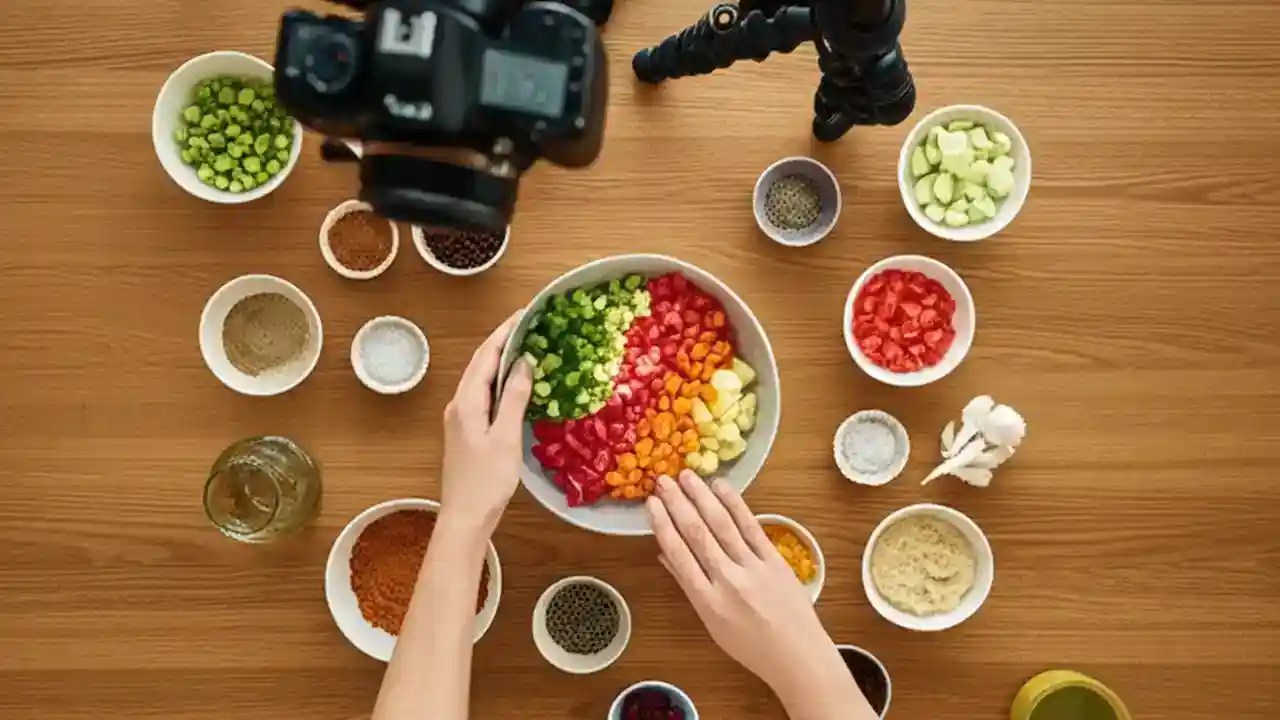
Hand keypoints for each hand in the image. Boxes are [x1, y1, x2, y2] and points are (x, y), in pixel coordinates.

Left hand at [439, 312, 533, 538]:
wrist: (465, 518)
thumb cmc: (486, 481)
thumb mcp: (506, 437)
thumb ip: (515, 398)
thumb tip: (523, 363)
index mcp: (466, 402)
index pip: (485, 357)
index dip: (504, 333)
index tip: (524, 314)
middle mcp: (458, 405)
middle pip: (480, 364)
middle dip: (502, 342)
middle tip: (528, 325)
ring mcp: (460, 418)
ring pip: (481, 380)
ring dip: (501, 362)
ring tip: (525, 347)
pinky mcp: (466, 431)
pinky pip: (483, 395)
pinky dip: (499, 382)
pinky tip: (515, 384)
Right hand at [647, 471, 873, 719]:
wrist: (797, 655)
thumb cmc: (751, 646)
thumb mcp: (712, 624)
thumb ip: (689, 586)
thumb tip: (665, 555)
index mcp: (708, 601)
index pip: (679, 556)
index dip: (663, 526)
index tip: (650, 505)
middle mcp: (728, 581)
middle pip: (698, 535)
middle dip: (678, 504)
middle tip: (663, 481)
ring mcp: (753, 568)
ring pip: (722, 525)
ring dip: (702, 497)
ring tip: (687, 476)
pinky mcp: (775, 560)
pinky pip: (751, 527)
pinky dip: (735, 505)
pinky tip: (721, 487)